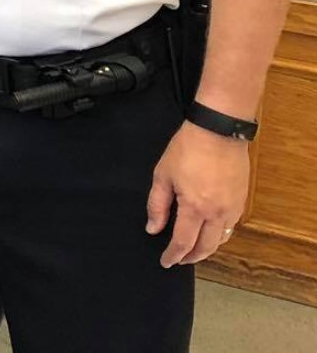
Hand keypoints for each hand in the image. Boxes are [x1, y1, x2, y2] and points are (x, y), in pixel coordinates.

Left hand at [145, 122, 250, 267]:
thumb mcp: (163, 175)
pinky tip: (209, 232)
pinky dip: (219, 235)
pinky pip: (230, 227)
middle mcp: (217, 213)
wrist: (219, 131)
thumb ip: (157, 205)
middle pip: (206, 247)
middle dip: (191, 257)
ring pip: (221, 239)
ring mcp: (233, 208)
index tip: (165, 262)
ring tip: (193, 250)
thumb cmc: (187, 149)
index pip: (184, 242)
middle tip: (179, 260)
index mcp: (195, 207)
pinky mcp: (242, 200)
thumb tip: (153, 229)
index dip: (173, 255)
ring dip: (207, 249)